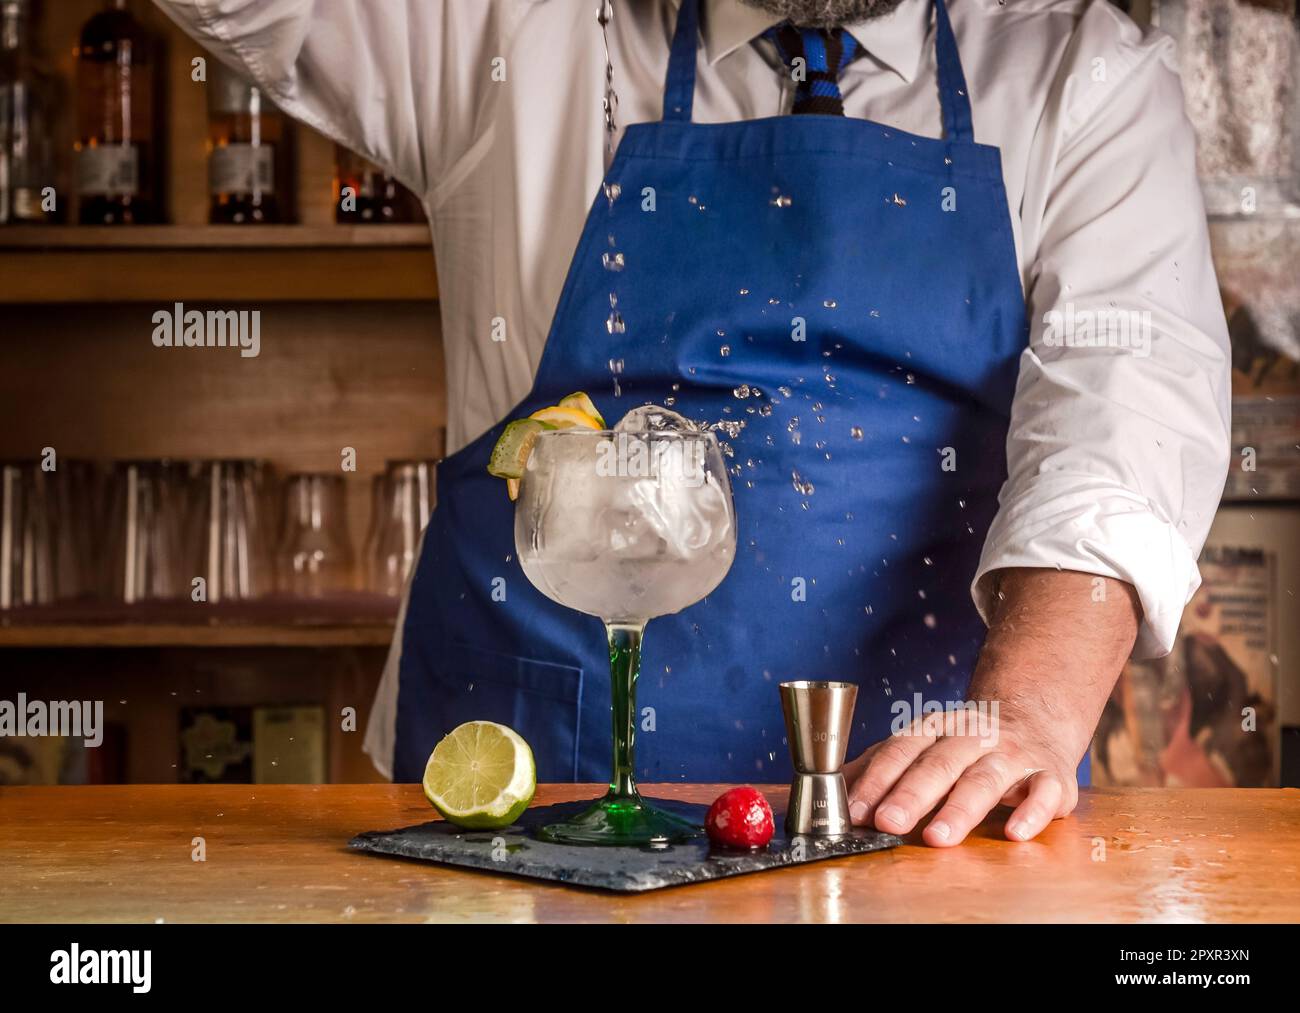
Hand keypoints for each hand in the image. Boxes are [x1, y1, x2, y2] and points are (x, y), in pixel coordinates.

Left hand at [844, 567, 1140, 846]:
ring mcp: (1013, 754)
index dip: (877, 778)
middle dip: (911, 794)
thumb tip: (837, 786)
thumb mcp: (925, 742)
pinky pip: (1044, 791)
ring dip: (960, 808)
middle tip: (886, 823)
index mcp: (937, 728)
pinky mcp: (1051, 775)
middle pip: (939, 763)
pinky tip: (1015, 833)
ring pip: (985, 778)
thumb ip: (885, 764)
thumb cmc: (967, 741)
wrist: (1037, 716)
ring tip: (937, 838)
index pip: (902, 749)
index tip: (855, 809)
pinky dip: (1032, 811)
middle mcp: (974, 736)